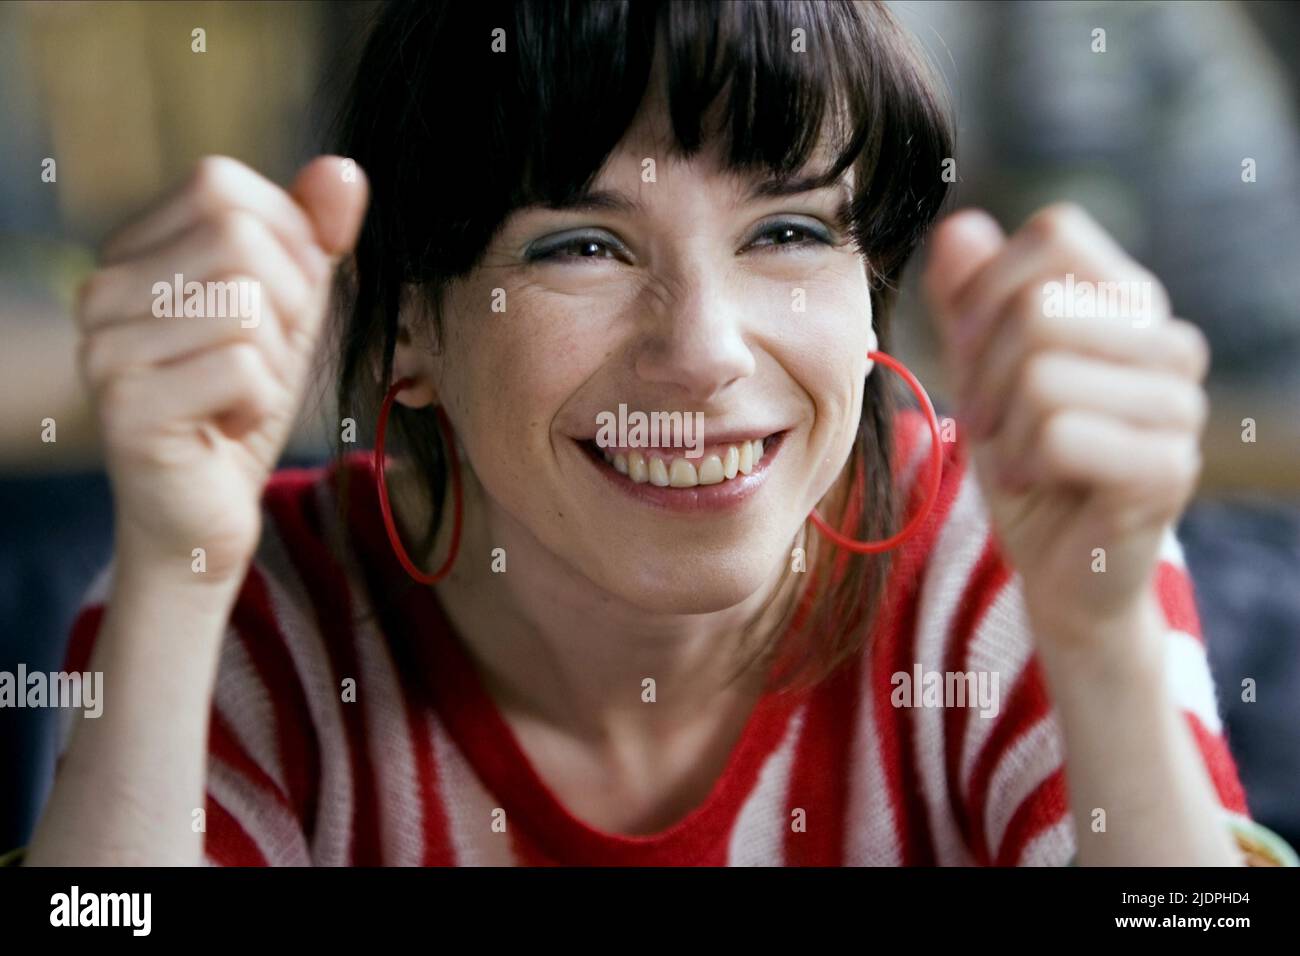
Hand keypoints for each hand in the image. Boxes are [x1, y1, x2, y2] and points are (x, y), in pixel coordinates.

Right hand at [76, 155, 368, 579]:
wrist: (204, 514)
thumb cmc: (241, 404)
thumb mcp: (289, 310)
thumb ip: (313, 239)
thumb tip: (342, 171)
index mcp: (131, 251)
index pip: (224, 186)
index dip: (284, 244)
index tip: (278, 308)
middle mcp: (101, 288)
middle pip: (238, 238)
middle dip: (285, 308)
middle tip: (259, 362)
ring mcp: (104, 346)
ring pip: (245, 305)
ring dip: (273, 362)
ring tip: (239, 397)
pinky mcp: (126, 405)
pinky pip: (241, 369)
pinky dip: (260, 404)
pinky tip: (228, 428)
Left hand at [923, 205, 1210, 639]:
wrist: (1059, 564)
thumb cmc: (1025, 460)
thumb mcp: (981, 371)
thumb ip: (969, 301)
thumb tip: (959, 227)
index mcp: (1131, 301)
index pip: (1056, 232)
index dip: (987, 286)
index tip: (966, 347)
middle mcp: (1169, 341)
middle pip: (1038, 309)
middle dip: (981, 372)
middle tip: (983, 420)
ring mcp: (1180, 404)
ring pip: (1043, 375)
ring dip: (1000, 427)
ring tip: (1013, 454)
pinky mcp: (1169, 467)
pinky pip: (1059, 434)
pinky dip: (1020, 462)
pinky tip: (1035, 480)